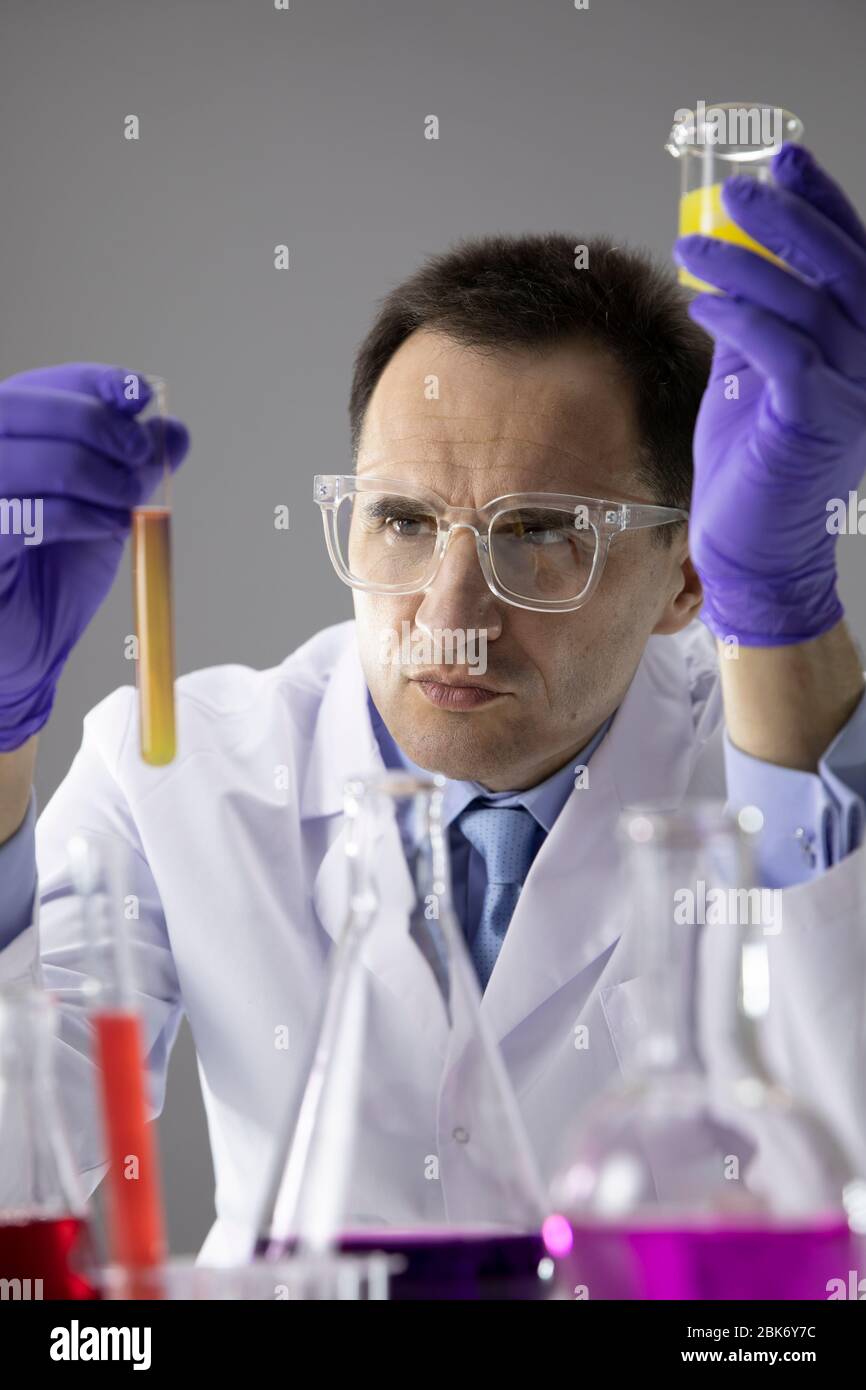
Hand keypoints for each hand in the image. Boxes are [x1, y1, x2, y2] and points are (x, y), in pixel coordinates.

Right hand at [0, 363, 188, 749]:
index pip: (39, 386)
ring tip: (125, 503)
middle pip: (16, 405)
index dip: (91, 381)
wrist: (27, 649)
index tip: (141, 394)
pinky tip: (106, 526)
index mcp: (3, 439)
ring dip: (89, 472)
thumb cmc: (51, 577)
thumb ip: (130, 468)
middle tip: (138, 453)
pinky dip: (75, 514)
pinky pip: (19, 515)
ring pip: (19, 457)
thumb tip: (173, 428)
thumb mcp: (103, 509)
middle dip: (91, 421)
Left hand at [673, 144, 865, 645]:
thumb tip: (731, 261)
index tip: (786, 159)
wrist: (754, 548)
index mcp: (864, 344)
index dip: (823, 201)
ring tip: (691, 248)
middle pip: (841, 267)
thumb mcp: (753, 375)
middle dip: (788, 218)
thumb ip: (757, 321)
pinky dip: (741, 319)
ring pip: (806, 304)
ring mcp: (853, 392)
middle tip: (737, 189)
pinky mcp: (817, 421)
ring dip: (743, 265)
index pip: (853, 255)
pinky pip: (783, 351)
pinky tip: (702, 302)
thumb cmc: (753, 466)